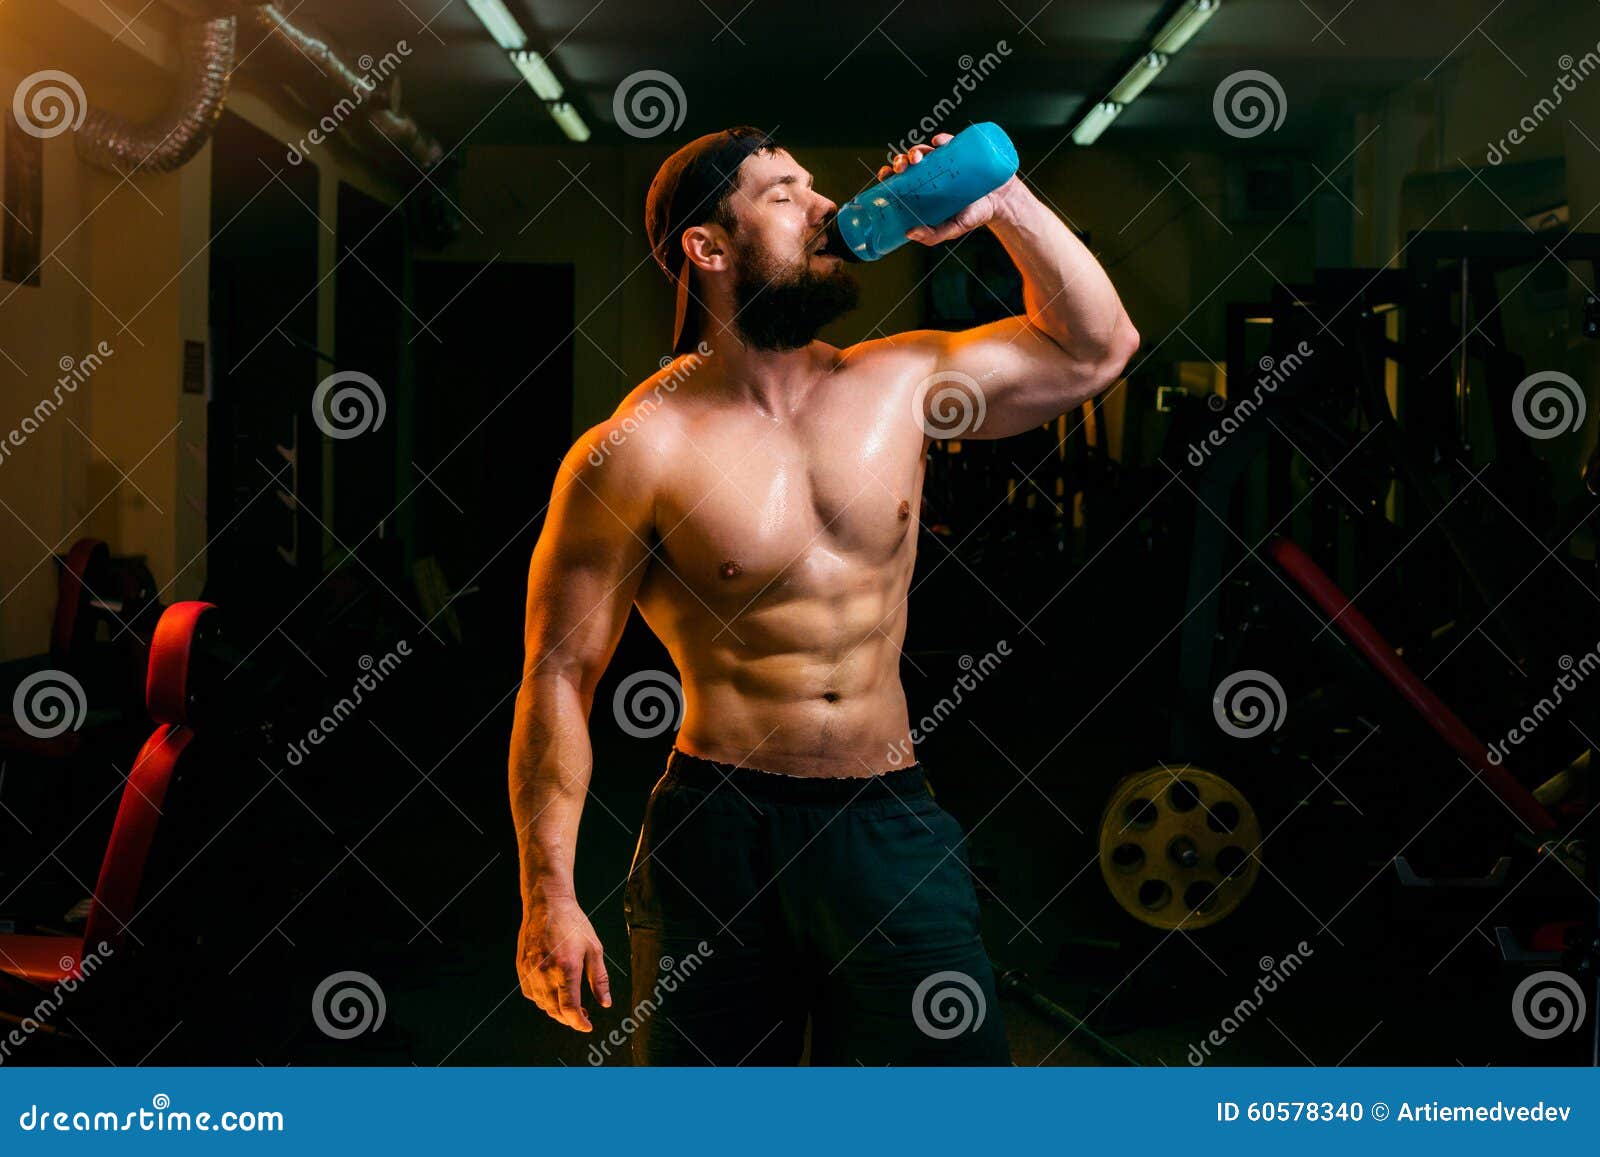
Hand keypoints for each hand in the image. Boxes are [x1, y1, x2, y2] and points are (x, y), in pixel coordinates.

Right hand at [516, 894, 610, 1031]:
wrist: (547, 903)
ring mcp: (530, 970)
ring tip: (569, 1005)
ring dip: (556, 1011)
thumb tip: (605, 1002)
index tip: (587, 1026)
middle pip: (554, 1010)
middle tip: (582, 1015)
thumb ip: (599, 979)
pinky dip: (542, 1000)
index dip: (579, 1023)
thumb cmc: (572, 923)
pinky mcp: (521, 967)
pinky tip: (552, 993)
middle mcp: (545, 972)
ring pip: (541, 1004)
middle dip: (569, 1019)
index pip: (570, 1008)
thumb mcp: (594, 948)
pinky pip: (530, 994)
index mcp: (566, 968)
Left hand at [876, 132, 1022, 245]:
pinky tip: (937, 143)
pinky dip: (941, 139)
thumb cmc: (973, 216)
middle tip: (903, 168)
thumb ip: (932, 236)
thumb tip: (908, 232)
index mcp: (923, 188)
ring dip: (916, 150)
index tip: (886, 175)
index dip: (890, 173)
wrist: (1001, 203)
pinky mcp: (962, 151)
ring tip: (917, 158)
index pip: (900, 178)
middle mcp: (931, 172)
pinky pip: (949, 141)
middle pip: (909, 162)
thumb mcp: (952, 229)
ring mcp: (946, 160)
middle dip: (901, 161)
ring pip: (925, 150)